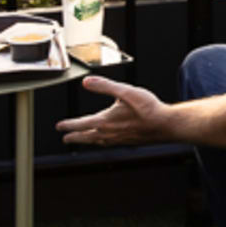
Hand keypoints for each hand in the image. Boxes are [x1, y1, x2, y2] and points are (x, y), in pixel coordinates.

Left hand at [57, 77, 176, 147]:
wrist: (165, 125)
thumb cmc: (148, 109)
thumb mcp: (125, 91)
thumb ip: (105, 86)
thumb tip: (87, 82)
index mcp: (104, 121)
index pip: (80, 124)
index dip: (68, 125)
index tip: (60, 126)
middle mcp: (108, 133)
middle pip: (85, 137)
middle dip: (73, 137)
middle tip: (65, 138)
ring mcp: (117, 139)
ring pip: (95, 142)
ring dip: (85, 141)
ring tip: (81, 141)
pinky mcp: (126, 141)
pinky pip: (107, 144)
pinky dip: (99, 143)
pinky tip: (104, 141)